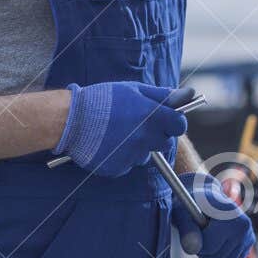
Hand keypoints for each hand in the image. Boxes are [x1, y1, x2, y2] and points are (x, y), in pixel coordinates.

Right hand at [52, 81, 185, 177]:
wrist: (70, 119)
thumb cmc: (103, 100)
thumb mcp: (133, 90)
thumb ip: (162, 95)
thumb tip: (187, 94)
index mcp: (152, 117)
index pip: (180, 125)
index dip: (174, 121)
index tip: (167, 119)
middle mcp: (145, 138)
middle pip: (164, 142)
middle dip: (156, 134)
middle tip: (137, 124)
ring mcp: (132, 155)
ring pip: (146, 154)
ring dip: (138, 146)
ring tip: (118, 132)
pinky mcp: (119, 168)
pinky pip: (128, 163)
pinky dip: (122, 156)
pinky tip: (109, 143)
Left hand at [174, 173, 254, 257]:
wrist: (206, 198)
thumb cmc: (192, 205)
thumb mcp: (183, 213)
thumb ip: (187, 230)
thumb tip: (193, 249)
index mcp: (231, 214)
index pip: (210, 246)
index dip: (195, 242)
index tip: (194, 227)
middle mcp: (244, 225)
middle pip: (217, 257)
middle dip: (202, 251)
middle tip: (199, 234)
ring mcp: (248, 236)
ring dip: (209, 257)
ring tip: (206, 238)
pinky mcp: (248, 244)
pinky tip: (213, 247)